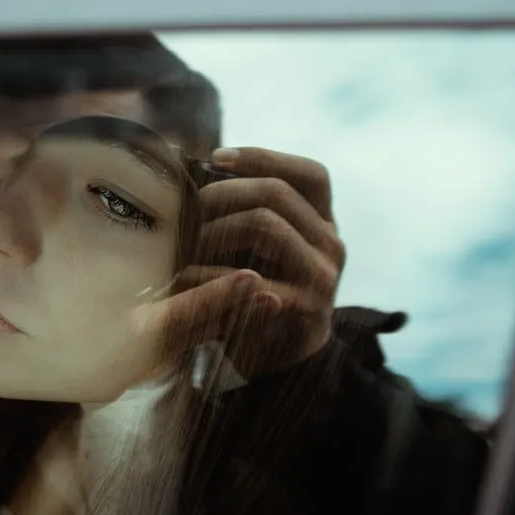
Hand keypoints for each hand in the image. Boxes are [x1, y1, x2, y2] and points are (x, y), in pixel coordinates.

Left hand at [139, 147, 345, 379]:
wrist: (276, 358)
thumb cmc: (255, 292)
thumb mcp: (256, 248)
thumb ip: (242, 213)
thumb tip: (190, 166)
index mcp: (322, 223)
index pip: (310, 175)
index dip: (264, 158)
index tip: (215, 157)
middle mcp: (332, 244)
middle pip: (278, 194)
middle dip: (223, 193)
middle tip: (185, 209)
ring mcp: (324, 276)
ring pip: (267, 225)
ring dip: (215, 230)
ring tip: (182, 244)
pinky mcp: (307, 309)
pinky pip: (256, 279)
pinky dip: (212, 275)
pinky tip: (185, 279)